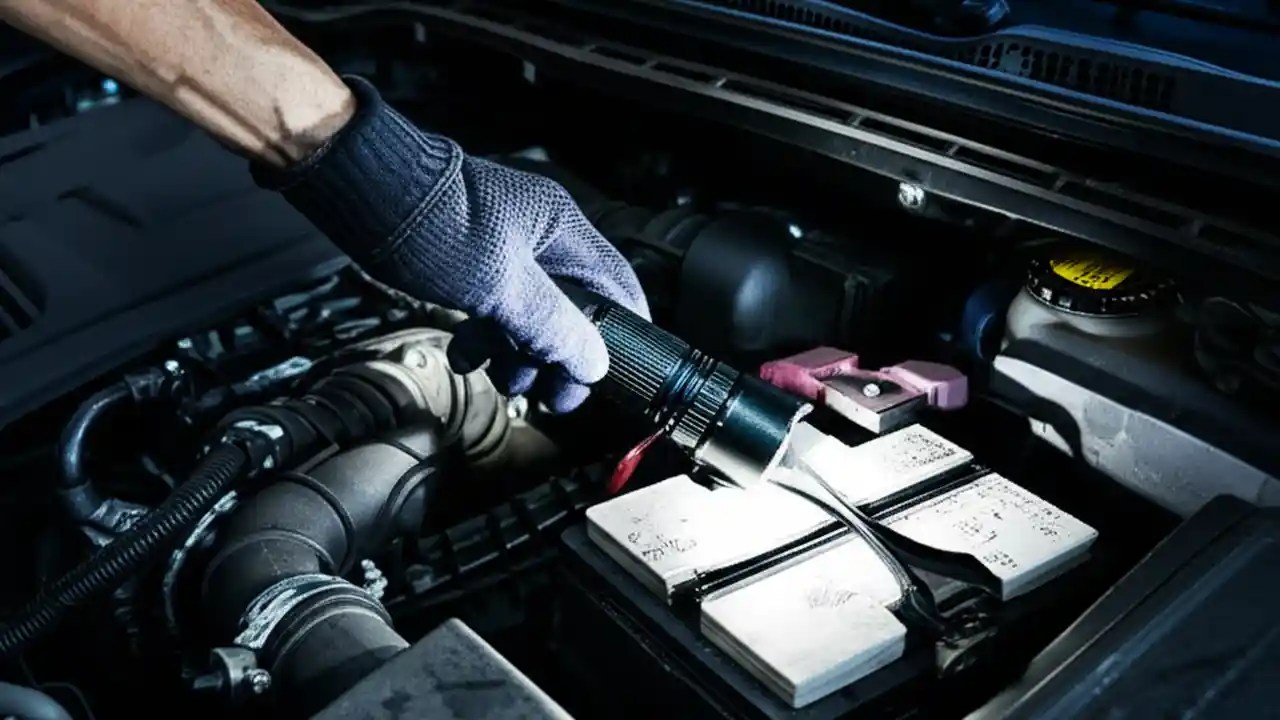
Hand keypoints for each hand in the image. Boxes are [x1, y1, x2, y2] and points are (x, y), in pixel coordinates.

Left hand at [253, 76, 647, 412]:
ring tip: (502, 380)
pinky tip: (467, 358)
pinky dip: (486, 338)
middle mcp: (540, 235)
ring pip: (531, 315)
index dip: (624, 333)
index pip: (618, 284)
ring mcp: (506, 247)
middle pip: (574, 310)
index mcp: (562, 228)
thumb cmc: (428, 221)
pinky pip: (495, 310)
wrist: (357, 190)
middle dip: (560, 358)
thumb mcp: (498, 285)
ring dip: (519, 355)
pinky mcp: (473, 260)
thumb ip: (552, 326)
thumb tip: (594, 363)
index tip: (616, 375)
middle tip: (551, 398)